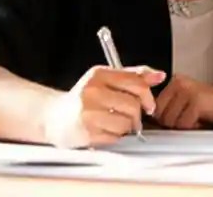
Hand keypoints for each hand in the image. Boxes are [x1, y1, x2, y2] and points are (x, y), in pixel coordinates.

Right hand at [42, 65, 164, 147]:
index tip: (148, 103)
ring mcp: (88, 113)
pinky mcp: (86, 132)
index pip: (135, 82)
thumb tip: (159, 75)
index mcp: (98, 75)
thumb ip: (133, 76)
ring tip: (113, 122)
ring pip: (126, 123)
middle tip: (130, 116)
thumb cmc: (82, 98)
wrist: (53, 117)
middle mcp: (92, 91)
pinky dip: (114, 136)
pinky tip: (103, 130)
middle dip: (136, 114)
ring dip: (125, 126)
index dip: (148, 95)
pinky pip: (115, 137)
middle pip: (133, 105)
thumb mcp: (105, 80)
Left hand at [153, 74, 212, 128]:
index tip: (182, 117)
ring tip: (199, 118)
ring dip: (185, 126)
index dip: (167, 119)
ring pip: (171, 122)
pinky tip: (204, 119)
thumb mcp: (186, 102)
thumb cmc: (212, 107)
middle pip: (161, 116)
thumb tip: (149, 120)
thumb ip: (169, 107)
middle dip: (175, 124)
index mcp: (175, 81)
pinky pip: (184, 125)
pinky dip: (194, 128)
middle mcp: (179, 83)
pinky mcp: (196, 102)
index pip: (155, 108)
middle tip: (193, 118)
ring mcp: (187, 91)